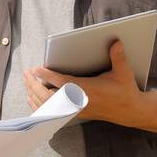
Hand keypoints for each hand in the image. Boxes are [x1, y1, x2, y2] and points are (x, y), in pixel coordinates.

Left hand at [25, 39, 142, 124]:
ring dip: (35, 94)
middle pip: (50, 96)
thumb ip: (118, 57)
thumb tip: (117, 42)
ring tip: (26, 82)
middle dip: (35, 84)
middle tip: (26, 73)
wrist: (130, 111)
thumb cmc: (125, 90)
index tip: (36, 69)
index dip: (49, 76)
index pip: (64, 83)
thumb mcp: (123, 72)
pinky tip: (31, 99)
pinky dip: (40, 106)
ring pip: (49, 106)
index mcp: (89, 90)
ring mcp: (76, 110)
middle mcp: (80, 102)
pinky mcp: (75, 114)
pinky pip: (52, 113)